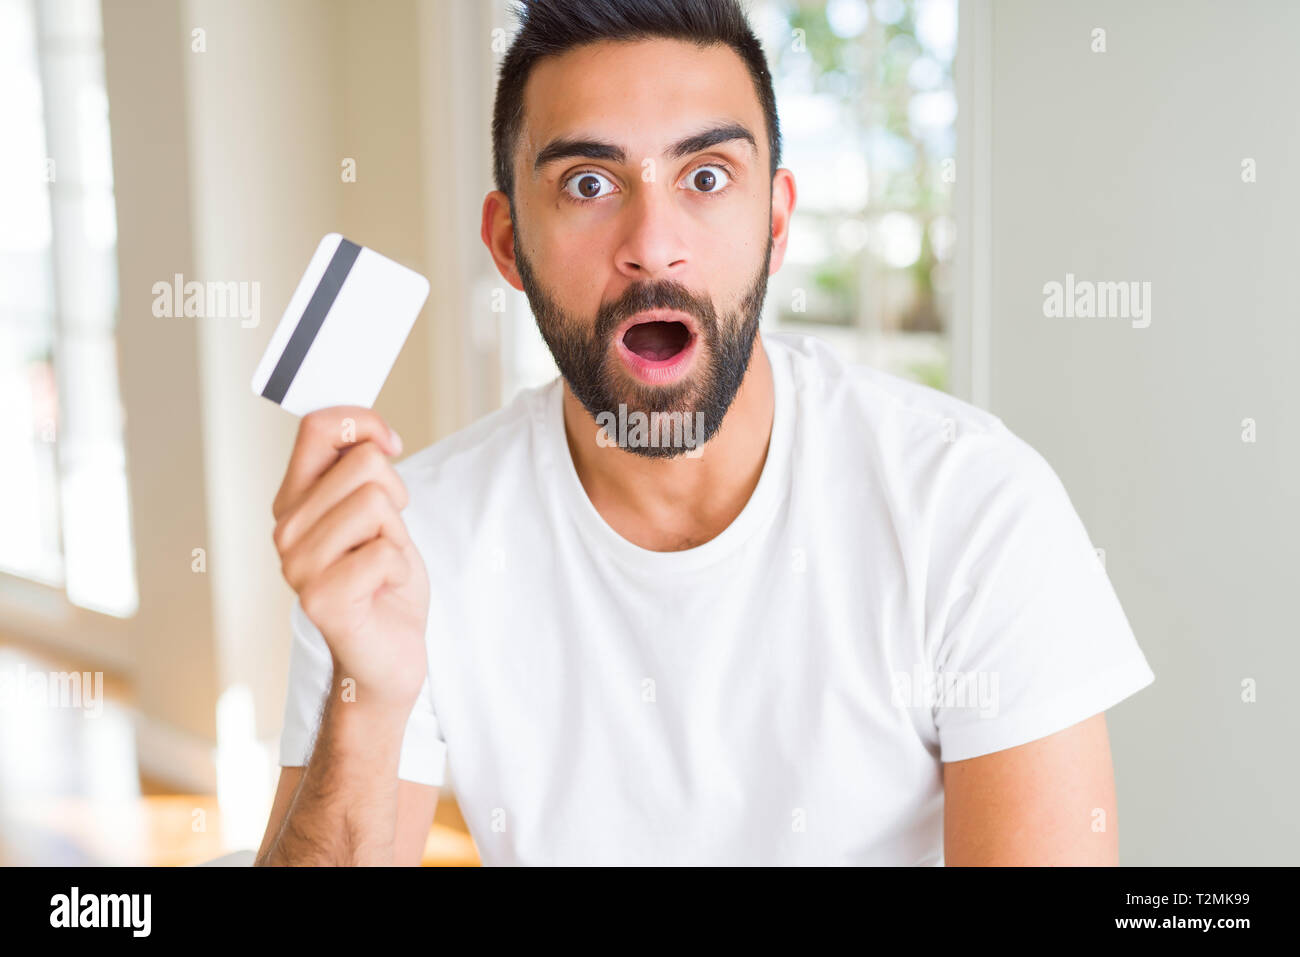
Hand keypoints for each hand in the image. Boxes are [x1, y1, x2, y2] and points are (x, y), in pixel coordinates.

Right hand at [271, 406, 428, 711]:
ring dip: (397, 536)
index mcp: (293, 501)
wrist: (388, 654)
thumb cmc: (384, 581)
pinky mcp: (321, 599)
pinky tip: (383, 591)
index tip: (390, 446)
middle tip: (384, 537)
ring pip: (377, 502)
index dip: (364, 424)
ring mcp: (298, 565)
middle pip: (364, 463)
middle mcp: (285, 530)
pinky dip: (400, 570)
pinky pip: (386, 551)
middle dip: (395, 497)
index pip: (317, 427)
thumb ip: (360, 470)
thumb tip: (373, 432)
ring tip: (380, 566)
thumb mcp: (375, 512)